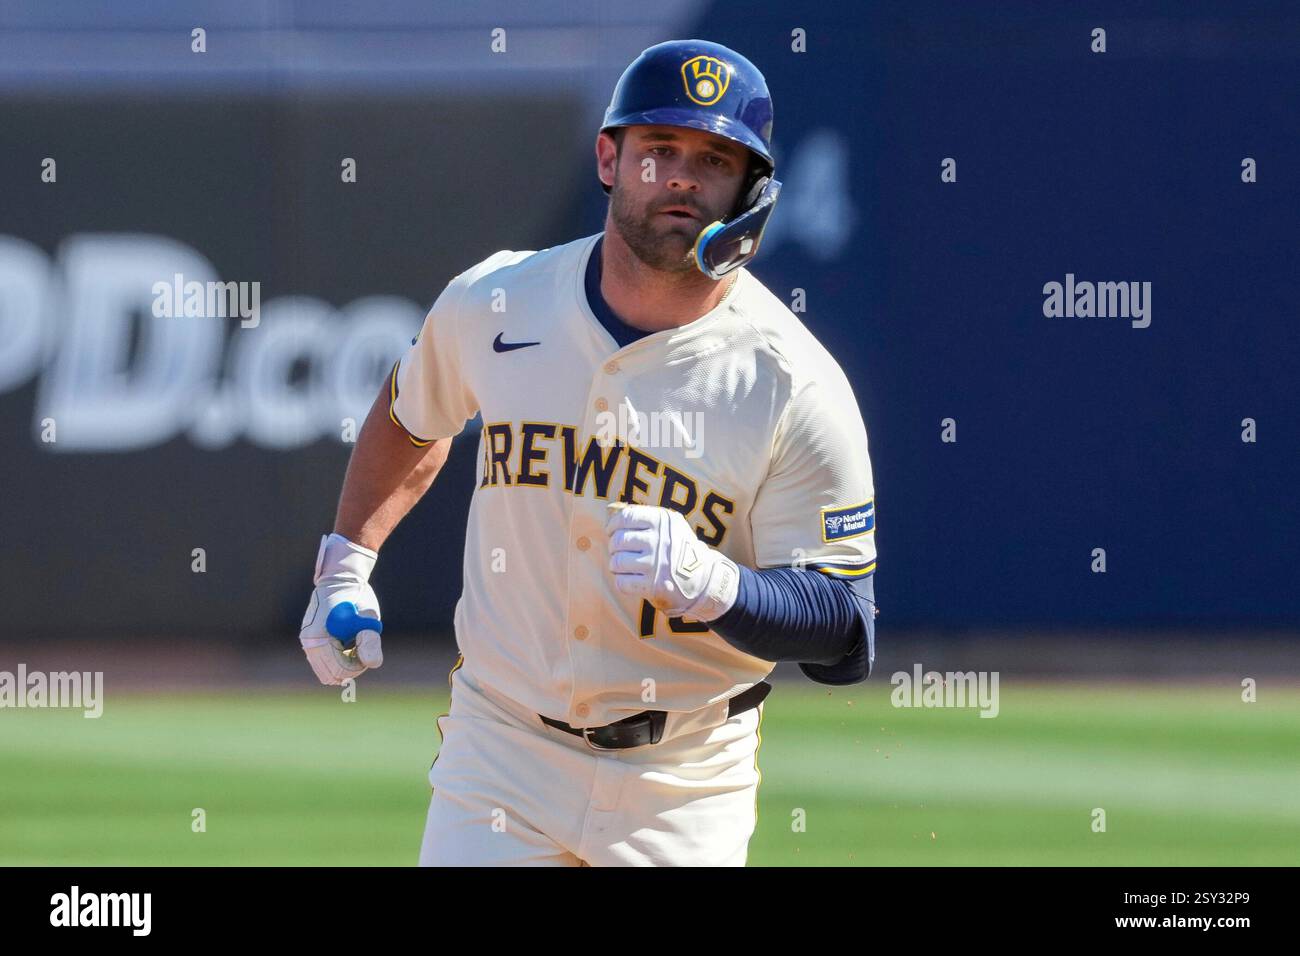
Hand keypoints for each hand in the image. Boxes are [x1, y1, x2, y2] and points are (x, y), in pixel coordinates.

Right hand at [299, 533, 383, 684]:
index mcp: (318, 636)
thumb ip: (370, 641)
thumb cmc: (356, 596)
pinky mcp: (311, 642)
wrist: (340, 579)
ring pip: (327, 672)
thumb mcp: (368, 616)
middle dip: (351, 667)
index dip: (358, 666)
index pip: (338, 670)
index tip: (367, 648)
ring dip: (345, 664)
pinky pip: (324, 664)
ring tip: (356, 643)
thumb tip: (373, 664)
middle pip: (330, 676)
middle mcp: (308, 642)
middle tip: (363, 646)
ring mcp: (307, 643)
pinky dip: (338, 660)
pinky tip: (348, 643)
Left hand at [604, 503, 739, 621]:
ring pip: (617, 562)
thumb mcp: (670, 526)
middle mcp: (659, 541)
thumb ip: (644, 517)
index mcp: (662, 521)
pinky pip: (622, 582)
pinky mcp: (654, 586)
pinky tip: (629, 579)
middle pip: (619, 540)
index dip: (613, 525)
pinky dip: (622, 582)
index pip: (626, 517)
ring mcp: (656, 564)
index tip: (611, 531)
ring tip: (622, 566)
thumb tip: (610, 511)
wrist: (704, 579)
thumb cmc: (679, 550)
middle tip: (618, 551)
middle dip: (613, 547)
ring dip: (615, 565)